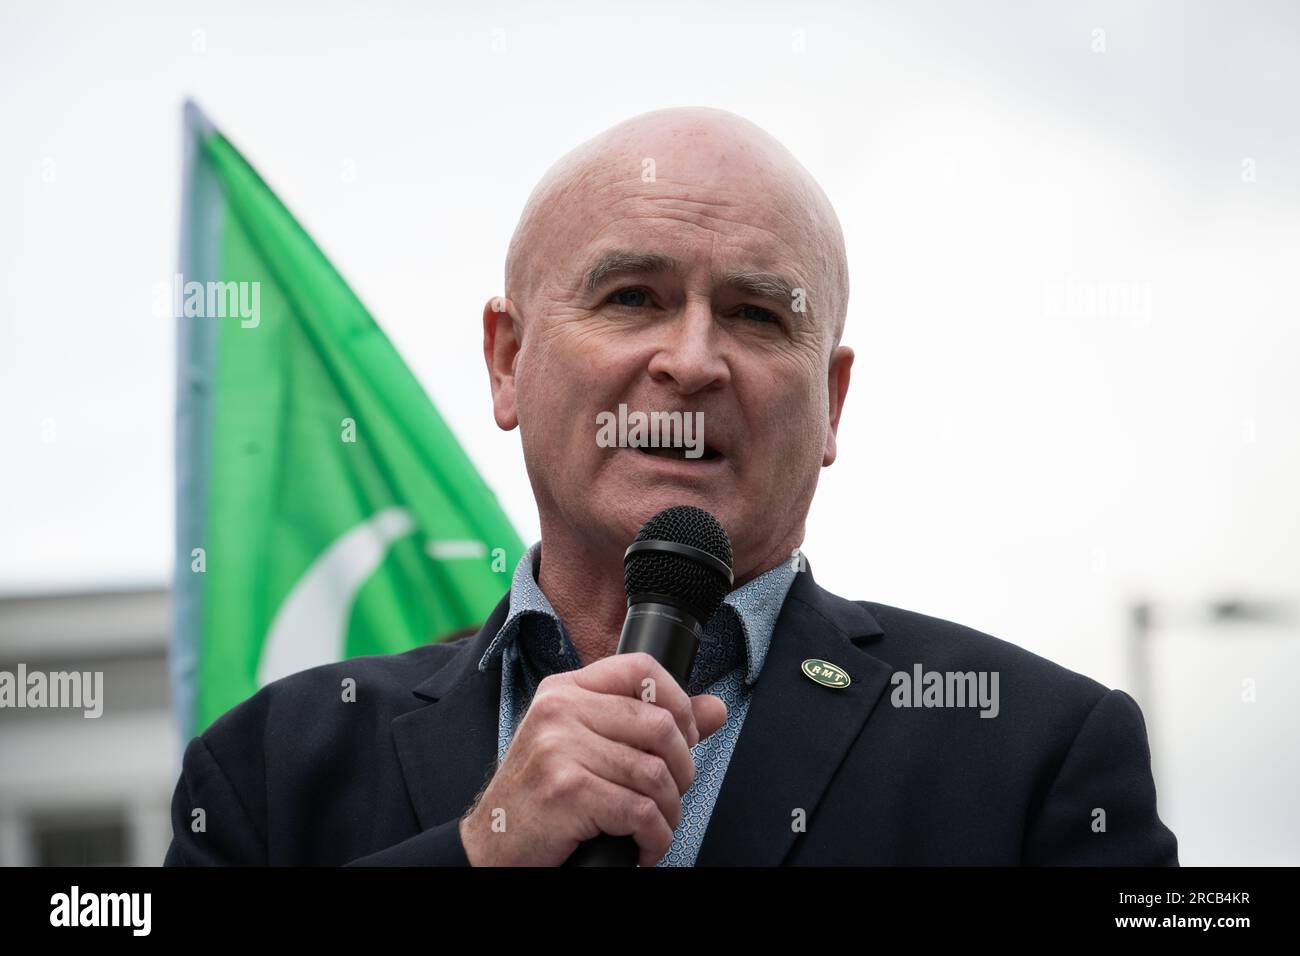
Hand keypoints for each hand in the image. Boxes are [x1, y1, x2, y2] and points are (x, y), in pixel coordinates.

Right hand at [457, 652, 727, 865]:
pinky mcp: (567, 789)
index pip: (641, 668)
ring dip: (668, 812)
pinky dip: (654, 838)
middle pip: (659, 725)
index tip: (684, 737)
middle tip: (669, 795)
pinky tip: (641, 846)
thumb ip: (650, 725)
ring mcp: (560, 747)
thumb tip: (715, 708)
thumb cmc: (541, 798)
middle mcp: (559, 710)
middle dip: (682, 771)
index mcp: (565, 690)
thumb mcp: (588, 747)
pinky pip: (641, 811)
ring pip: (655, 773)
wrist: (490, 848)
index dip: (678, 702)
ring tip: (654, 827)